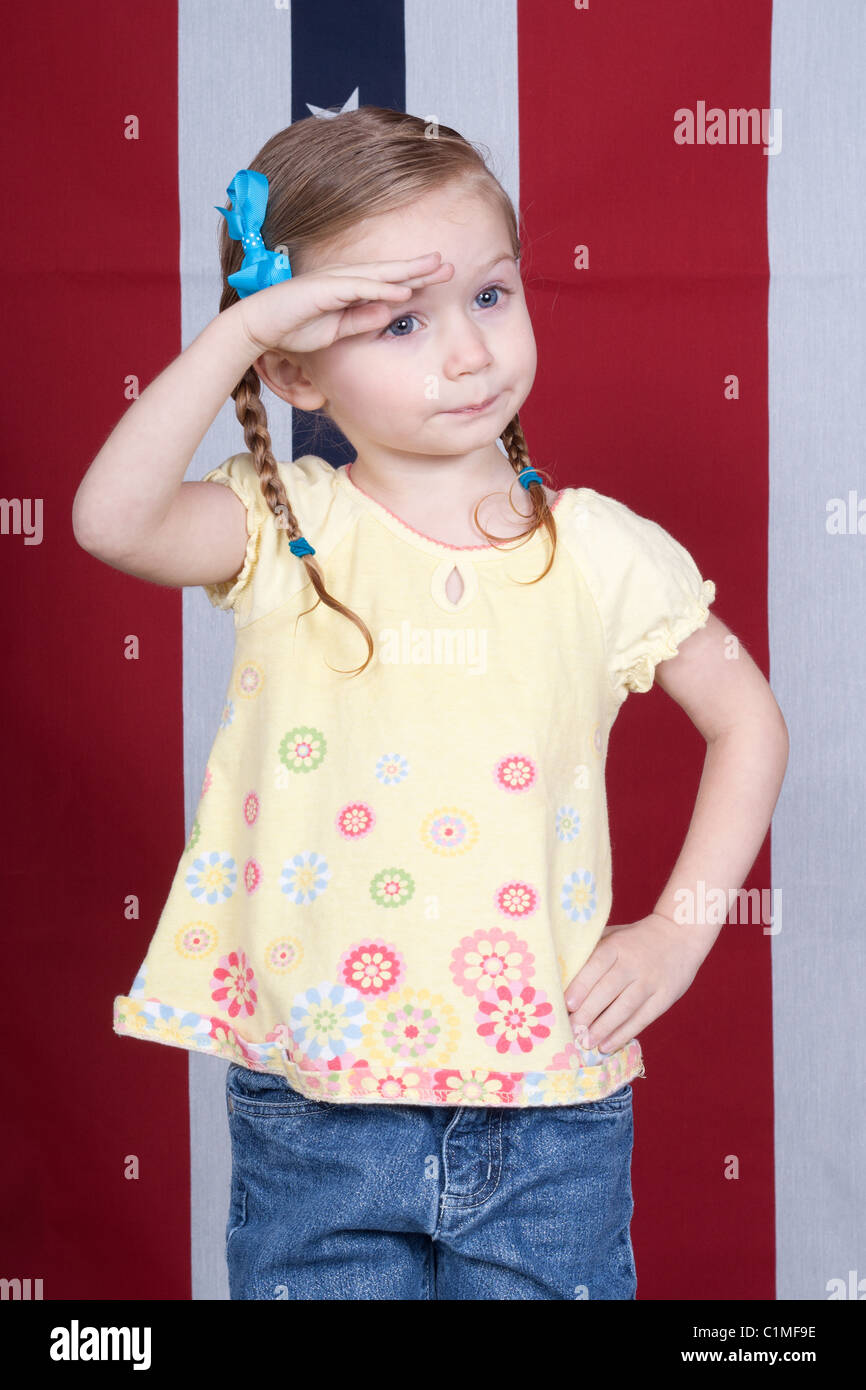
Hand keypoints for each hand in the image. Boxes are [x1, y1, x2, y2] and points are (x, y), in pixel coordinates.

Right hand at [237, 251, 453, 357]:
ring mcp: (335, 281)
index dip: (415, 279)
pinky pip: (359, 287)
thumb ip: (361, 321)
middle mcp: (345, 279)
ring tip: (434, 269)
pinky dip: (382, 287)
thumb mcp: (337, 331)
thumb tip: (388, 313)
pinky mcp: (324, 288)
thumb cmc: (293, 329)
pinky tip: (404, 288)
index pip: (388, 282)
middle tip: (448, 264)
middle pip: (390, 272)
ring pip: (379, 274)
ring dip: (408, 271)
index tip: (440, 278)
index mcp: (349, 290)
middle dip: (420, 267)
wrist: (259, 328)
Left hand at [564, 913, 706, 1054]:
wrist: (680, 934)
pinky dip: (624, 1034)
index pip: (596, 965)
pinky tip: (607, 1045)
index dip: (581, 984)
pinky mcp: (665, 997)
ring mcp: (651, 981)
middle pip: (608, 990)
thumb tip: (560, 973)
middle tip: (571, 1030)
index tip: (567, 1004)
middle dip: (587, 1013)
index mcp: (618, 945)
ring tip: (586, 1043)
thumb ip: (592, 950)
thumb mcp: (614, 934)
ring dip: (604, 1028)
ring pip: (625, 1008)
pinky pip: (642, 1018)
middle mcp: (634, 963)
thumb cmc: (635, 938)